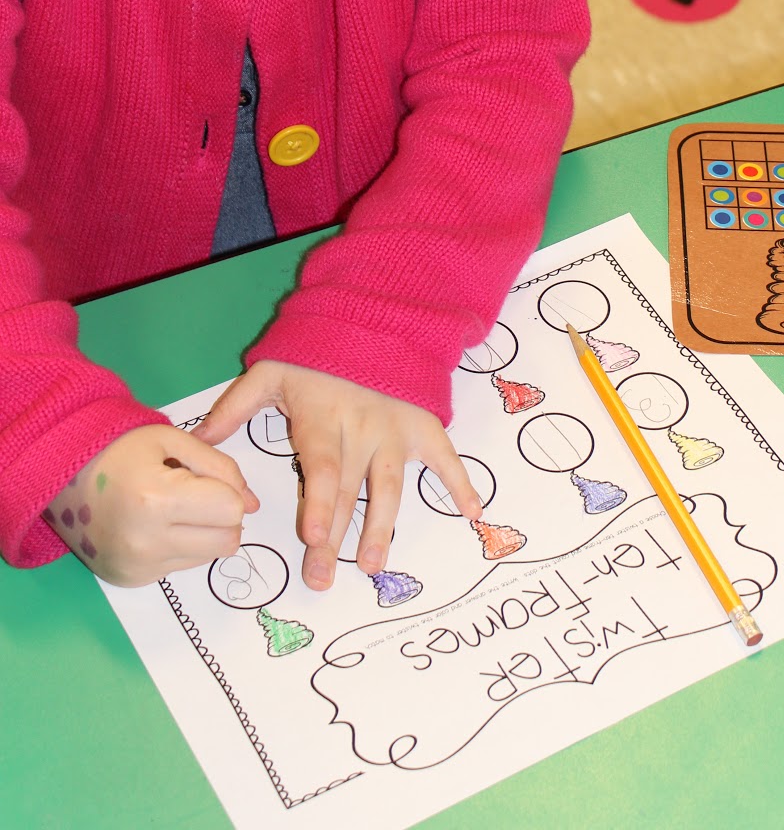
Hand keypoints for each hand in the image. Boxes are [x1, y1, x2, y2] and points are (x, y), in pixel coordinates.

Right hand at [43, 424, 258, 588]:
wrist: (62, 476)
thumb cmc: (121, 450)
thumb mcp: (174, 440)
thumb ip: (220, 467)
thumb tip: (253, 504)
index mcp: (157, 500)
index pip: (231, 510)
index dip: (229, 490)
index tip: (204, 477)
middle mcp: (146, 542)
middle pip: (227, 540)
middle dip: (223, 515)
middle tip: (194, 493)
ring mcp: (137, 567)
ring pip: (209, 556)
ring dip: (204, 532)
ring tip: (172, 508)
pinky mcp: (131, 581)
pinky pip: (183, 567)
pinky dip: (181, 546)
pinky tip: (154, 526)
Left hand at [193, 361, 480, 590]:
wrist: (372, 316)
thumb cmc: (316, 353)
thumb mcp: (270, 371)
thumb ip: (236, 407)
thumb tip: (199, 439)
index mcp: (323, 418)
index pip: (322, 465)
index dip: (321, 500)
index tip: (314, 535)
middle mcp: (361, 428)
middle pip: (349, 489)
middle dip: (338, 537)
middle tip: (324, 578)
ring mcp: (395, 430)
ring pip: (390, 485)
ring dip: (383, 527)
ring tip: (374, 566)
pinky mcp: (422, 425)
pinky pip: (445, 456)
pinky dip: (461, 482)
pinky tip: (473, 513)